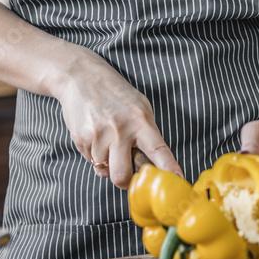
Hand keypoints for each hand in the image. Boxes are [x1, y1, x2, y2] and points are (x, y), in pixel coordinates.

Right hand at [55, 50, 181, 189]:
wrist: (81, 77)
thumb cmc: (115, 94)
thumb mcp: (139, 107)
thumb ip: (147, 133)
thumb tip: (153, 163)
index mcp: (140, 121)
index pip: (158, 150)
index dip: (168, 167)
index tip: (177, 179)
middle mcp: (120, 129)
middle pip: (122, 175)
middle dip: (124, 180)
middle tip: (127, 172)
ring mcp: (99, 135)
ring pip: (104, 170)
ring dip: (107, 163)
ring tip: (108, 141)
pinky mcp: (81, 138)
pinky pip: (90, 160)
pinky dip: (94, 155)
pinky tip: (96, 136)